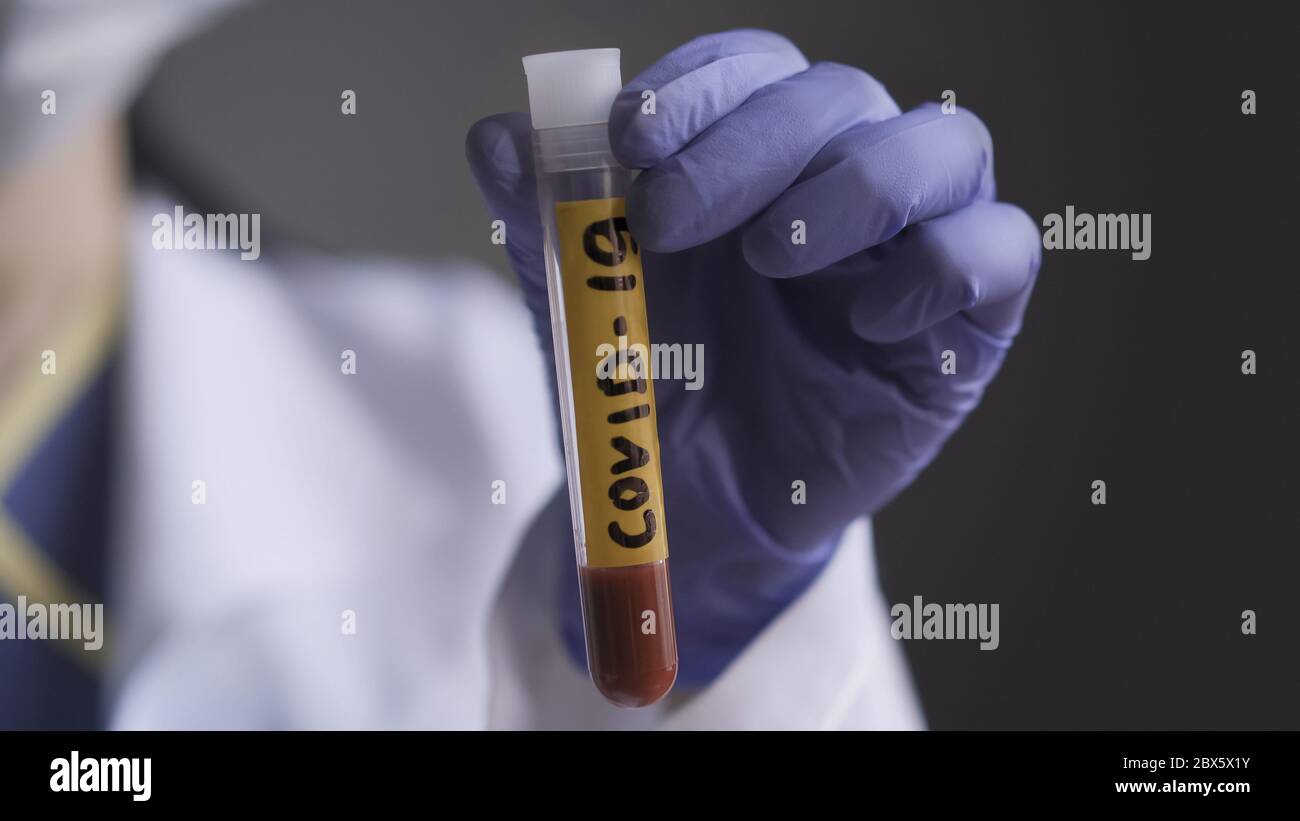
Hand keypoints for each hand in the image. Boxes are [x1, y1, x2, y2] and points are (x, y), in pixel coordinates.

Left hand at [466, 29, 1039, 683]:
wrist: (696, 506)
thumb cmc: (649, 386)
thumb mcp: (584, 301)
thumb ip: (544, 220)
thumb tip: (496, 137)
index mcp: (756, 156)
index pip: (757, 69)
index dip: (703, 84)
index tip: (630, 132)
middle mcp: (843, 180)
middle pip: (841, 98)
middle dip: (749, 142)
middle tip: (664, 219)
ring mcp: (913, 246)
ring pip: (947, 148)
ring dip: (855, 184)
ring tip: (771, 255)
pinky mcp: (966, 324)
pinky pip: (1000, 252)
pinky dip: (945, 263)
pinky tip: (869, 317)